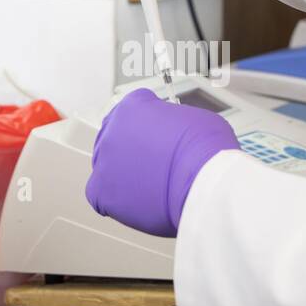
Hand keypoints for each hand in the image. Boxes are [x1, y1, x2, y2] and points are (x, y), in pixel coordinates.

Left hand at [86, 89, 240, 237]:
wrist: (203, 182)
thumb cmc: (205, 152)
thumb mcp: (195, 118)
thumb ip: (174, 122)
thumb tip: (176, 133)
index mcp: (133, 106)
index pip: (131, 112)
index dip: (147, 126)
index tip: (155, 135)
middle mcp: (113, 130)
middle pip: (116, 139)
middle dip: (133, 150)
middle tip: (154, 163)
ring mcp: (104, 161)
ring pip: (107, 168)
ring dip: (125, 175)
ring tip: (150, 185)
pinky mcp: (101, 191)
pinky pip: (100, 196)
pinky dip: (116, 200)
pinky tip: (135, 199)